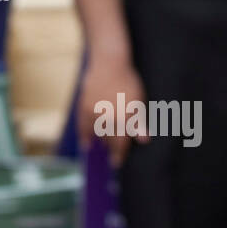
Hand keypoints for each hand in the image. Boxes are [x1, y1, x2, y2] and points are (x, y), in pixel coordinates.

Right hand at [77, 53, 148, 168]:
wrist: (109, 63)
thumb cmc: (128, 81)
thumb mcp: (138, 101)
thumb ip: (139, 122)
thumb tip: (144, 140)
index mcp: (123, 118)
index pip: (120, 143)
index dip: (119, 155)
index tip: (117, 164)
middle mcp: (107, 118)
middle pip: (108, 140)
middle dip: (111, 149)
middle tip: (113, 157)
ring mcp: (93, 112)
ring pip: (96, 134)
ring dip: (100, 142)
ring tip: (102, 147)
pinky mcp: (83, 106)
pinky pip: (82, 126)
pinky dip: (84, 136)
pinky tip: (86, 144)